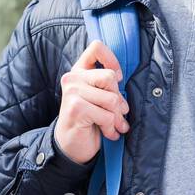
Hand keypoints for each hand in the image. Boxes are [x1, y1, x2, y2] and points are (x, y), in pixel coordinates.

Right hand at [53, 39, 129, 165]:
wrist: (71, 147)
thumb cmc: (89, 121)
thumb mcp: (99, 98)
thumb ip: (107, 85)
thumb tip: (123, 80)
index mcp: (79, 71)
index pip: (96, 47)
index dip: (112, 61)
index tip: (117, 79)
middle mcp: (72, 78)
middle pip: (110, 77)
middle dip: (118, 100)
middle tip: (118, 113)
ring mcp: (72, 91)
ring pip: (111, 99)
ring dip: (117, 117)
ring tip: (114, 126)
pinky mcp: (76, 107)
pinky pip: (106, 115)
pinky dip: (111, 128)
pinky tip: (108, 133)